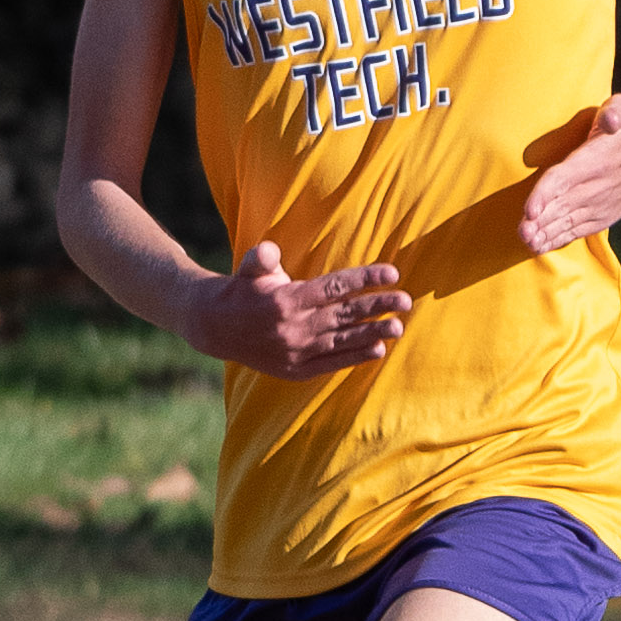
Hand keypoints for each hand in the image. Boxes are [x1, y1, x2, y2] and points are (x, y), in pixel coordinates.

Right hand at [190, 241, 410, 378]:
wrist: (214, 328)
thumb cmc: (242, 291)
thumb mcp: (248, 269)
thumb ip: (260, 258)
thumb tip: (269, 252)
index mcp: (286, 299)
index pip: (334, 287)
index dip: (365, 279)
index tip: (392, 272)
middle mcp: (294, 326)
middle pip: (344, 314)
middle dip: (377, 307)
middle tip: (406, 301)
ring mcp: (295, 350)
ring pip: (342, 340)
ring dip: (372, 333)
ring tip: (398, 327)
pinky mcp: (295, 369)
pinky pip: (330, 362)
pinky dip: (353, 357)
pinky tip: (377, 350)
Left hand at [518, 95, 620, 254]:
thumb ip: (615, 112)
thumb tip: (611, 119)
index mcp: (594, 161)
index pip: (563, 180)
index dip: (544, 195)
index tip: (530, 211)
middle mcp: (597, 187)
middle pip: (561, 207)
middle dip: (540, 222)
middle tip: (521, 233)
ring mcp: (600, 205)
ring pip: (567, 222)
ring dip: (546, 234)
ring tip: (526, 242)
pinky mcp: (603, 216)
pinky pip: (577, 230)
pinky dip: (559, 239)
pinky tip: (540, 247)